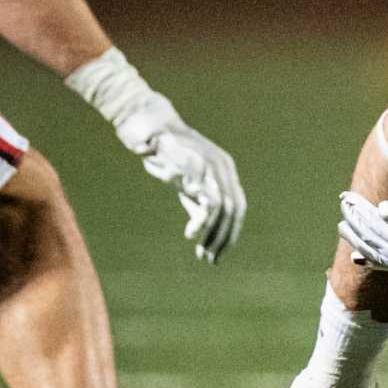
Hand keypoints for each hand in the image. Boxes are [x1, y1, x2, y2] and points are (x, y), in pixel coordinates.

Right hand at [111, 94, 247, 261]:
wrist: (150, 128)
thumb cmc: (168, 155)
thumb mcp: (187, 181)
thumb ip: (197, 200)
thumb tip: (202, 228)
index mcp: (226, 171)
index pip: (237, 207)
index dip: (230, 232)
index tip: (217, 253)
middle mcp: (224, 168)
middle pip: (235, 210)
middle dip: (225, 238)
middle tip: (212, 259)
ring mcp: (212, 167)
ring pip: (224, 208)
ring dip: (214, 234)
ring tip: (202, 252)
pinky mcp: (197, 169)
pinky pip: (207, 201)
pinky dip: (201, 221)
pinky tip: (190, 234)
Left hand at [337, 192, 387, 273]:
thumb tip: (382, 210)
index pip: (375, 224)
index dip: (360, 209)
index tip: (347, 196)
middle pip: (370, 237)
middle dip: (354, 220)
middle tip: (343, 203)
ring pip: (374, 251)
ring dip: (357, 237)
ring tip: (343, 226)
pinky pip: (384, 264)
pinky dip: (369, 260)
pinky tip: (357, 258)